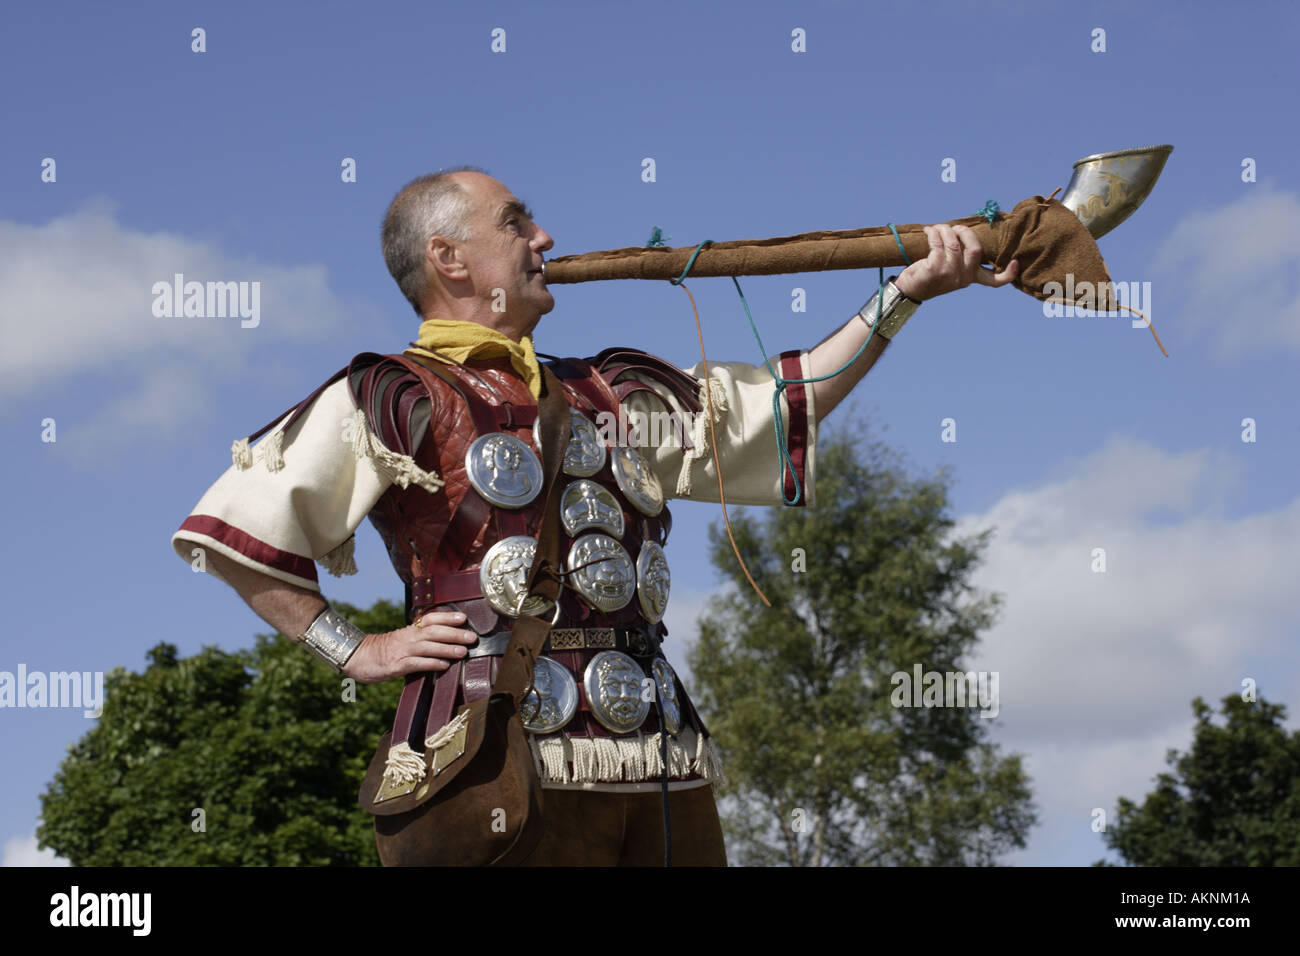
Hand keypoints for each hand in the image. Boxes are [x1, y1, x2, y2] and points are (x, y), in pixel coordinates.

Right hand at [342, 609, 478, 683]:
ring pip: (427, 647)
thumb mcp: (402, 640)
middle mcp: (407, 637)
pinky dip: (431, 663)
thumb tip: (446, 640)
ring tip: (463, 652)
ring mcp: (402, 651)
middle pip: (433, 632)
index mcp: (410, 630)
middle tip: (472, 636)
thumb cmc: (385, 650)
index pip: (430, 619)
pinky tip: (444, 666)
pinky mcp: (396, 665)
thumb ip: (421, 639)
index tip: (463, 617)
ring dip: (447, 649)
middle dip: (454, 633)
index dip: (447, 617)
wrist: (358, 657)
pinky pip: (417, 663)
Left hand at [893, 223, 1018, 301]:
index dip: (1008, 273)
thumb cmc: (930, 275)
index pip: (994, 281)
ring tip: (937, 228)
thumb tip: (963, 231)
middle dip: (965, 232)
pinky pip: (938, 243)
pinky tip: (929, 231)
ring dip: (945, 230)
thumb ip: (961, 257)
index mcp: (971, 278)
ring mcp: (950, 274)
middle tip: (954, 228)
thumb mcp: (950, 270)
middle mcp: (963, 278)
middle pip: (976, 249)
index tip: (1015, 263)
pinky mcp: (935, 269)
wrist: (909, 290)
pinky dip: (933, 233)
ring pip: (954, 243)